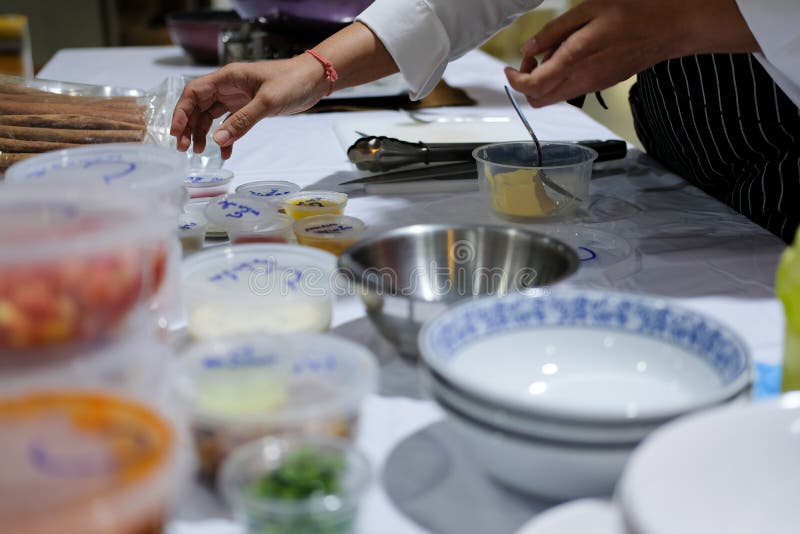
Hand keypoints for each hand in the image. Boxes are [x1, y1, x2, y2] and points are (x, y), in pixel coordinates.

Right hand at [170, 54, 327, 159]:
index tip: (175, 133)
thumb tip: (217, 140)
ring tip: (199, 152)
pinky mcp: (248, 107)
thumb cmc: (292, 82)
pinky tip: (225, 152)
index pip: (193, 93)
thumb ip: (242, 122)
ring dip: (203, 133)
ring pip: (211, 115)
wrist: (314, 79)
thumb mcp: (266, 102)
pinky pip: (230, 123)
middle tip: (184, 149)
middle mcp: (228, 87)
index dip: (181, 112)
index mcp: (227, 78)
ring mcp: (238, 97)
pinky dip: (226, 137)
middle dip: (189, 126)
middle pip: (198, 105)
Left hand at [505, 0, 758, 107]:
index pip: (532, 86)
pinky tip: (569, 57)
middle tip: (533, 58)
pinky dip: (559, 80)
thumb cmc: (633, 11)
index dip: (514, 80)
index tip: (509, 67)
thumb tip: (528, 50)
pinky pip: (569, 92)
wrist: (671, 27)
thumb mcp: (589, 9)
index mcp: (576, 60)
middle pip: (538, 100)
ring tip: (552, 54)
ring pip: (553, 99)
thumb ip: (555, 32)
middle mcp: (582, 80)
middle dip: (526, 82)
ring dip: (543, 82)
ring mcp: (592, 85)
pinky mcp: (600, 85)